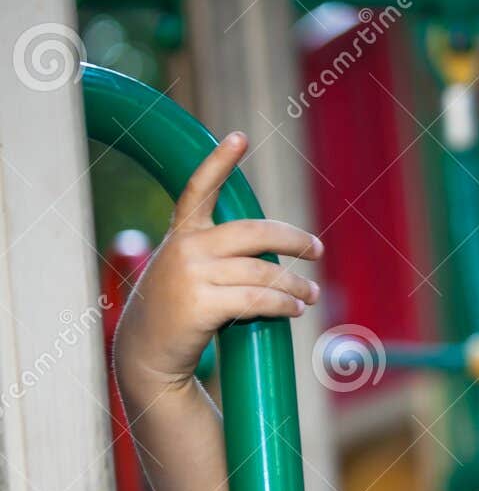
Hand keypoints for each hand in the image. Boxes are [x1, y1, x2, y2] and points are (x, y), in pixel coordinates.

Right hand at [114, 131, 322, 389]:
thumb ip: (221, 254)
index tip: (238, 137)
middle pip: (255, 233)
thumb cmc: (177, 310)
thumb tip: (276, 256)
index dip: (219, 161)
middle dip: (293, 240)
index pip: (200, 188)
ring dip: (296, 285)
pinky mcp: (202, 305)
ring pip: (264, 273)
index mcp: (182, 232)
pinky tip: (296, 309)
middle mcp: (186, 248)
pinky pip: (259, 300)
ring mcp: (193, 275)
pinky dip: (284, 304)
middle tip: (317, 250)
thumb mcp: (189, 271)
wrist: (148, 353)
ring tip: (311, 294)